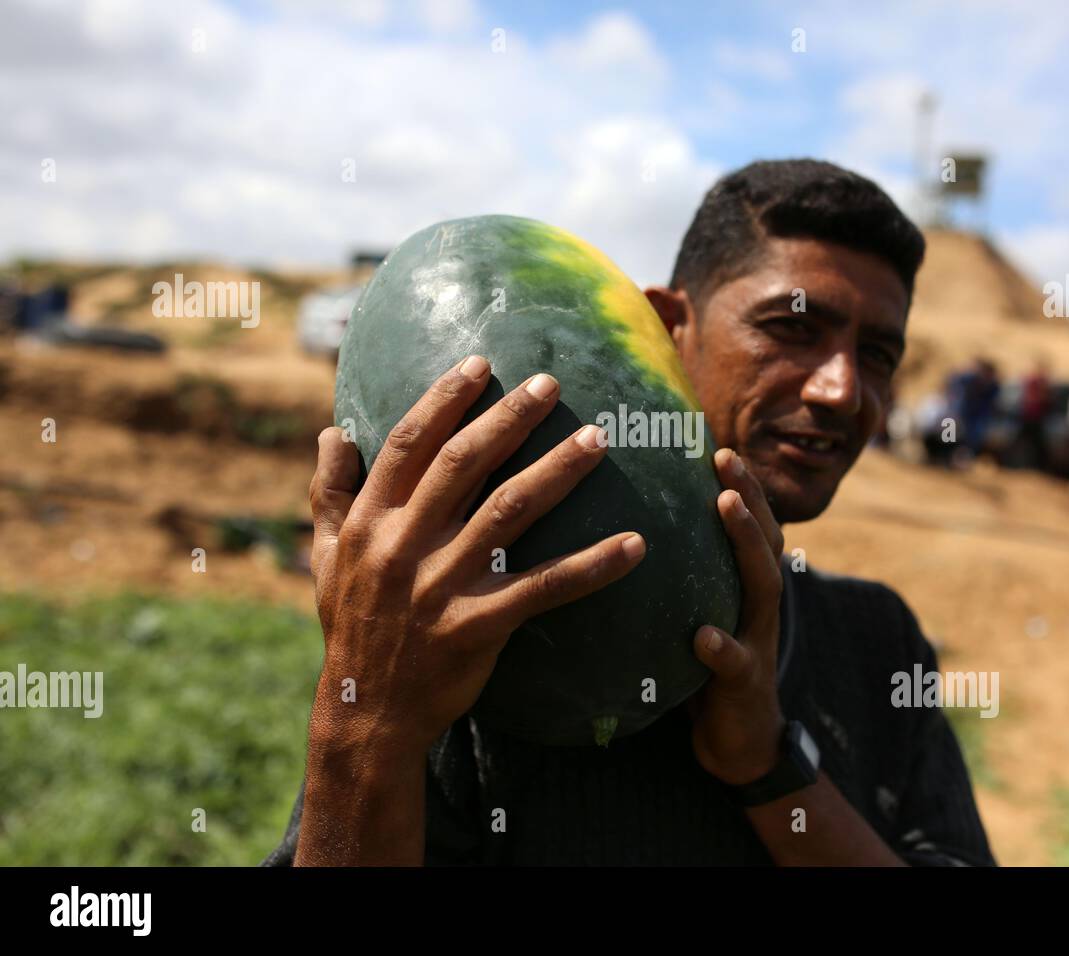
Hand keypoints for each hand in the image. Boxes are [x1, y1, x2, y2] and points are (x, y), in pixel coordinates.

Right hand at [306, 354, 645, 760]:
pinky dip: (592, 565)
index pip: (408, 443)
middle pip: (463, 464)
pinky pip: (544, 587)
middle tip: (552, 384)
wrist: (365, 712)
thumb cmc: (351, 627)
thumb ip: (330, 493)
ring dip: (556, 472)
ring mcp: (442, 584)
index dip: (445, 400)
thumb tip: (332, 432)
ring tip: (597, 440)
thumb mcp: (326, 558)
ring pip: (508, 512)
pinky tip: (634, 545)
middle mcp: (405, 543)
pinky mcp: (478, 624)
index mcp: (371, 521)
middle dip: (509, 418)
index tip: (482, 364)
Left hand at [687, 447, 786, 785]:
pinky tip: (702, 636)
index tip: (712, 440)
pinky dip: (721, 647)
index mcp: (742, 582)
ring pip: (761, 584)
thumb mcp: (690, 611)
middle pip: (763, 536)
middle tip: (724, 456)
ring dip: (746, 541)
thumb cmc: (703, 664)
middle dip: (747, 492)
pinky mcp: (746, 682)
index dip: (735, 479)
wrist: (737, 740)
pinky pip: (735, 662)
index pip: (746, 520)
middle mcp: (758, 601)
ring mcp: (757, 639)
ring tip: (725, 507)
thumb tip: (615, 525)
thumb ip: (673, 574)